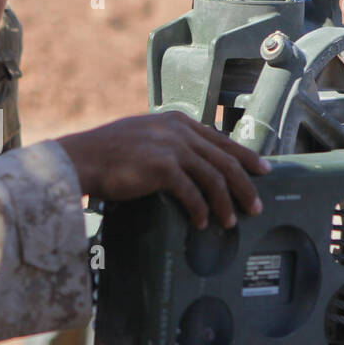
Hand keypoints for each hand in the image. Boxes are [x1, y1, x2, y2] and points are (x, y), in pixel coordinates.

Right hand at [56, 111, 268, 227]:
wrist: (81, 158)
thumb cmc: (105, 153)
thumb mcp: (143, 137)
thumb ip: (166, 144)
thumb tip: (186, 168)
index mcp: (177, 121)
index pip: (221, 140)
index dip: (245, 156)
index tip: (262, 171)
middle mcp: (179, 130)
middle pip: (225, 160)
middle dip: (245, 185)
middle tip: (255, 206)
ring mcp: (172, 147)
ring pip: (214, 178)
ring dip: (227, 203)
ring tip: (231, 222)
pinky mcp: (162, 167)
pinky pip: (192, 193)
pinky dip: (201, 211)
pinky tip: (201, 223)